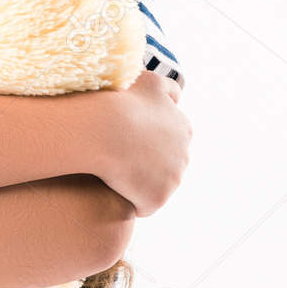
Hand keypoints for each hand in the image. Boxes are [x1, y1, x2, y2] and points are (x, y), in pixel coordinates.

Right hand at [95, 70, 190, 216]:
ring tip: (113, 177)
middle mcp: (184, 155)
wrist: (102, 128)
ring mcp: (173, 179)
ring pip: (155, 187)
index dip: (145, 144)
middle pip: (165, 167)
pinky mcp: (157, 198)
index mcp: (184, 128)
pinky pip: (145, 206)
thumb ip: (168, 88)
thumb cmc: (119, 101)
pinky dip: (132, 202)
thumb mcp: (148, 82)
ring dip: (139, 185)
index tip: (125, 142)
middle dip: (145, 166)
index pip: (168, 142)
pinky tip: (114, 193)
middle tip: (117, 160)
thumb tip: (177, 97)